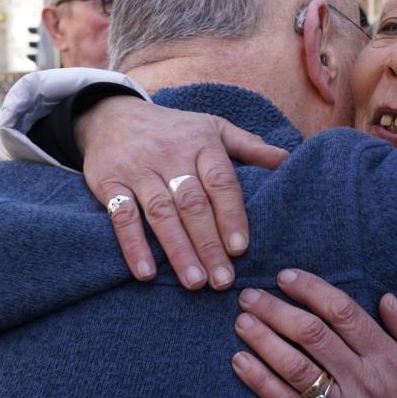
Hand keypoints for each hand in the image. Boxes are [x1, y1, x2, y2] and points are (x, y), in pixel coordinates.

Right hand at [78, 96, 289, 289]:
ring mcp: (138, 170)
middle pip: (192, 204)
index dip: (231, 215)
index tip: (240, 249)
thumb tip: (287, 160)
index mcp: (201, 143)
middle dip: (209, 244)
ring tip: (194, 282)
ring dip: (178, 250)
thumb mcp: (212, 127)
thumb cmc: (173, 130)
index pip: (220, 182)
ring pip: (161, 213)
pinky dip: (133, 245)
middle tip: (222, 280)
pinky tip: (146, 273)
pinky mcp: (109, 182)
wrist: (112, 115)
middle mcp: (170, 155)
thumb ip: (248, 146)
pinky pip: (122, 217)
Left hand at [231, 269, 396, 397]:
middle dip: (276, 309)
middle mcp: (362, 380)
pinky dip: (260, 382)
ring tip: (241, 321)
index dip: (310, 290)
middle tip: (251, 295)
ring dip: (263, 339)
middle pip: (310, 334)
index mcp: (390, 359)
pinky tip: (240, 363)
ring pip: (293, 365)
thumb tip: (387, 299)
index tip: (287, 277)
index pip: (342, 312)